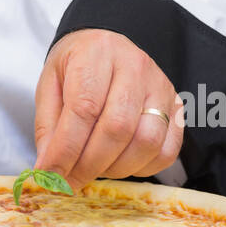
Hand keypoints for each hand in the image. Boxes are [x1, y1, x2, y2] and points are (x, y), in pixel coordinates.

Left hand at [34, 29, 183, 189]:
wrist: (105, 44)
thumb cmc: (76, 67)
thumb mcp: (49, 86)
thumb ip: (49, 127)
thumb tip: (50, 169)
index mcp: (96, 54)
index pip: (84, 108)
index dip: (66, 149)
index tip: (51, 175)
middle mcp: (134, 67)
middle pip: (118, 128)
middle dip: (89, 165)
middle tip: (69, 182)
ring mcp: (160, 87)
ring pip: (146, 141)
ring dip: (116, 168)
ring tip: (93, 169)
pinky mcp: (176, 107)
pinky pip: (166, 150)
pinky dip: (141, 168)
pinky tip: (119, 163)